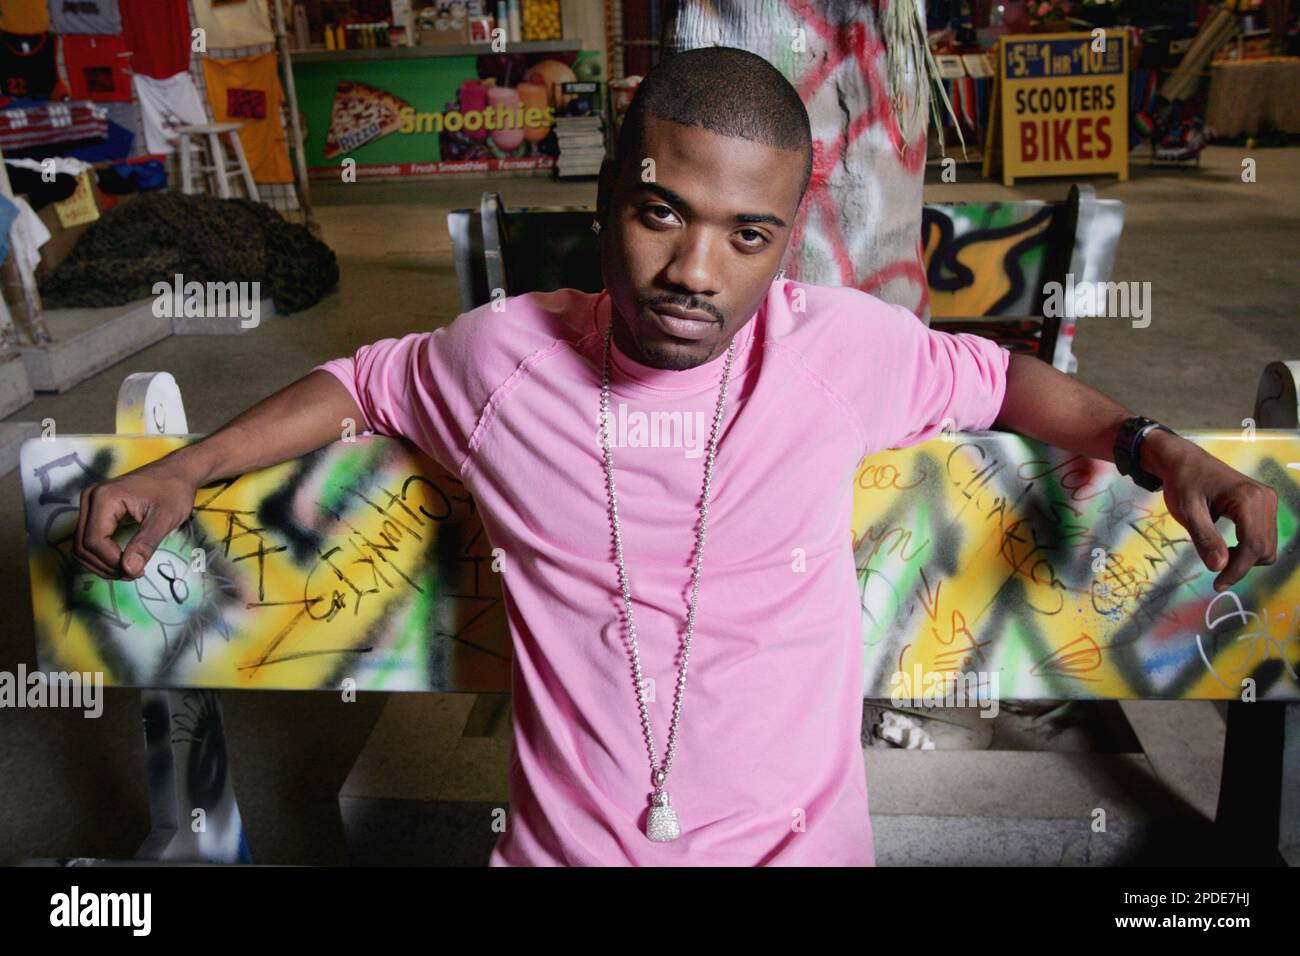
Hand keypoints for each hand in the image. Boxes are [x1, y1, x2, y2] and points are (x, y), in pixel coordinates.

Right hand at [72, 458, 200, 580]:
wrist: (178, 471)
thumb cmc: (174, 491)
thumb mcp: (165, 519)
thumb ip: (145, 544)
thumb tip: (129, 570)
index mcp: (104, 498)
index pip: (94, 541)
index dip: (112, 562)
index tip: (137, 572)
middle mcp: (90, 498)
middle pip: (82, 546)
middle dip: (106, 566)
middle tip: (134, 574)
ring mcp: (91, 503)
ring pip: (82, 546)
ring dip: (102, 564)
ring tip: (130, 570)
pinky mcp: (96, 510)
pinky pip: (89, 539)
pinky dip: (102, 555)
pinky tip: (123, 561)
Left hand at [1143, 430, 1278, 591]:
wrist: (1184, 461)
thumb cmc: (1182, 483)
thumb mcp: (1187, 512)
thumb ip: (1204, 538)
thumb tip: (1219, 567)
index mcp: (1248, 498)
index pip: (1253, 546)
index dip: (1237, 571)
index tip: (1217, 585)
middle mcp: (1266, 499)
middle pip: (1264, 550)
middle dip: (1240, 565)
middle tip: (1212, 566)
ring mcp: (1268, 501)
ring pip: (1267, 547)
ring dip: (1244, 558)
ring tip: (1216, 552)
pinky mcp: (1265, 505)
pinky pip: (1264, 537)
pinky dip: (1247, 548)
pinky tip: (1226, 546)